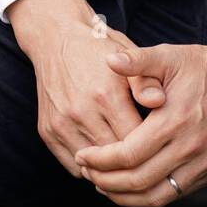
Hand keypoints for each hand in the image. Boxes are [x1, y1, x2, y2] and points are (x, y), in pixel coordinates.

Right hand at [7, 0, 166, 178]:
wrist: (56, 39)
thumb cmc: (99, 48)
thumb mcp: (128, 55)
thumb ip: (145, 81)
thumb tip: (160, 101)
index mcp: (106, 94)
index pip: (135, 140)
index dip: (150, 145)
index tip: (159, 144)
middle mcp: (81, 111)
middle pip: (114, 157)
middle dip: (131, 160)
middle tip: (146, 159)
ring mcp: (61, 123)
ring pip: (92, 166)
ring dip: (108, 168)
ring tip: (124, 163)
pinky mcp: (47, 131)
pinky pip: (71, 165)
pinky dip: (87, 167)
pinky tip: (101, 158)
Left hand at [74, 37, 206, 206]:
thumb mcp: (170, 55)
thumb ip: (138, 60)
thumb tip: (110, 61)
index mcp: (174, 121)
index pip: (128, 154)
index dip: (101, 159)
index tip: (85, 155)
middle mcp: (189, 147)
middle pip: (138, 180)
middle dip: (106, 181)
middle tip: (89, 172)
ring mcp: (202, 163)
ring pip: (157, 196)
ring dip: (126, 197)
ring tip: (106, 186)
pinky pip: (176, 194)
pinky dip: (150, 197)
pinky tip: (136, 189)